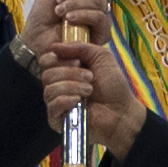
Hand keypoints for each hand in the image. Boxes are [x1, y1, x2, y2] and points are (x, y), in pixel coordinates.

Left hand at [27, 0, 111, 46]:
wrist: (35, 40)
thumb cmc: (43, 15)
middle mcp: (97, 4)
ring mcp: (100, 19)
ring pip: (100, 1)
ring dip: (76, 3)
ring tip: (60, 11)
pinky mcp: (101, 35)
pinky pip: (100, 18)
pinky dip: (83, 15)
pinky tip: (69, 19)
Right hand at [32, 30, 150, 157]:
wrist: (122, 110)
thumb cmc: (113, 85)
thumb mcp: (101, 56)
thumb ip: (80, 47)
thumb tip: (54, 46)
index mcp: (64, 70)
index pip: (46, 61)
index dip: (58, 58)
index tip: (77, 62)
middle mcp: (58, 85)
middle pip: (47, 74)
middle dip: (70, 73)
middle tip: (90, 77)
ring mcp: (56, 103)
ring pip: (49, 89)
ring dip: (72, 87)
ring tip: (89, 90)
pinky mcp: (58, 119)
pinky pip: (52, 105)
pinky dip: (66, 100)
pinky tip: (79, 101)